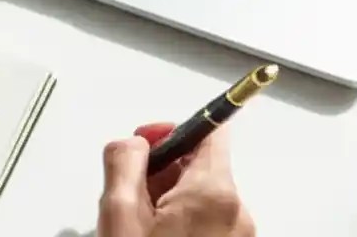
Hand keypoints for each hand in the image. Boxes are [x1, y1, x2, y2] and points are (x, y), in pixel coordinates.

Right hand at [97, 124, 253, 236]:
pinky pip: (207, 217)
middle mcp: (236, 211)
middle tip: (131, 191)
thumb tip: (132, 143)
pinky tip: (155, 233)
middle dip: (162, 168)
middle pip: (200, 163)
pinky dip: (180, 217)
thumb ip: (123, 161)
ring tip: (141, 220)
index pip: (211, 130)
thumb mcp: (120, 212)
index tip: (148, 140)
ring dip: (168, 195)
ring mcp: (237, 234)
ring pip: (201, 192)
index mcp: (214, 193)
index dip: (171, 130)